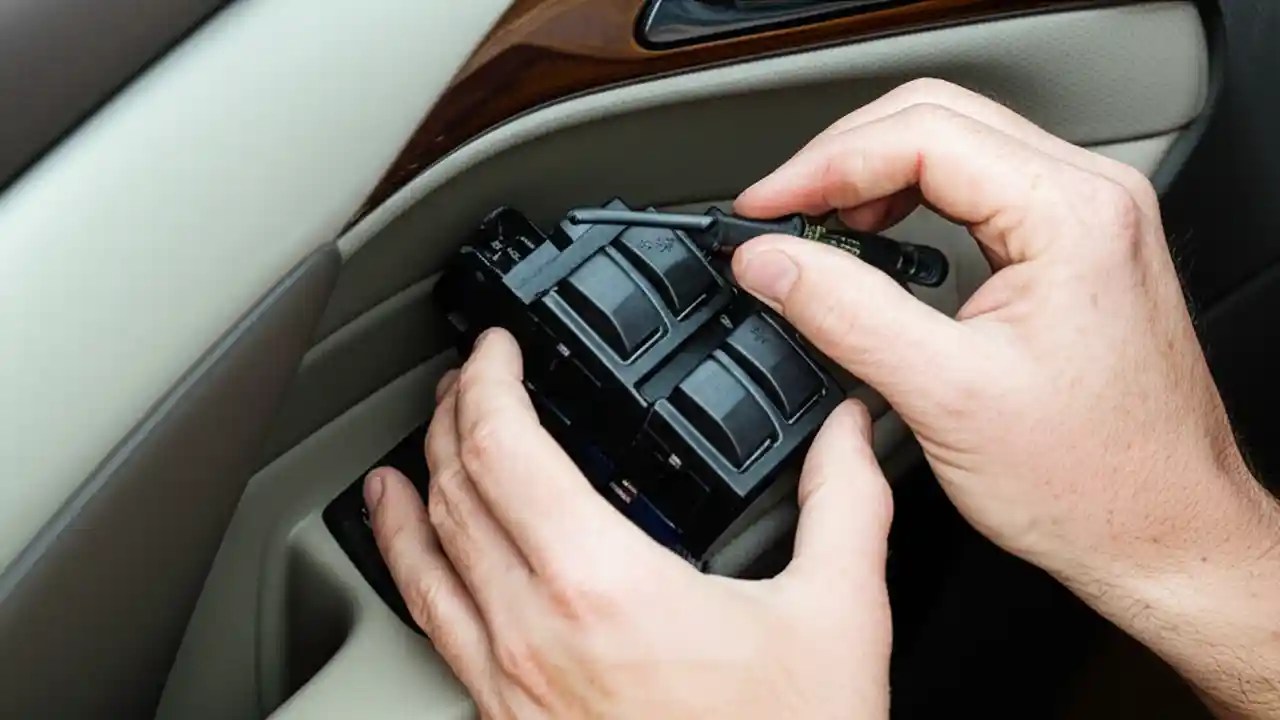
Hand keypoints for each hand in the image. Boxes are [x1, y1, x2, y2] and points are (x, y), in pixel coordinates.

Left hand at [365, 329, 893, 718]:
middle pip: (453, 492)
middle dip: (451, 419)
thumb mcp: (837, 618)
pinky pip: (435, 627)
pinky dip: (414, 571)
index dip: (488, 381)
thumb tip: (850, 431)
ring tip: (404, 456)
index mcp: (602, 585)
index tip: (496, 350)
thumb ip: (844, 503)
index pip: (504, 449)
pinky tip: (416, 561)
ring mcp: (507, 683)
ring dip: (413, 492)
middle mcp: (533, 632)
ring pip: (424, 561)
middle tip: (465, 382)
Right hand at [732, 79, 1279, 717]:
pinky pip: (977, 188)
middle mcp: (1090, 199)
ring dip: (873, 176)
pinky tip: (875, 240)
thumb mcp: (944, 396)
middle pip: (936, 120)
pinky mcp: (1075, 248)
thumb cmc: (1094, 481)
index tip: (763, 210)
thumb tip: (768, 262)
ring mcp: (1088, 219)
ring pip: (955, 145)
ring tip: (817, 228)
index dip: (824, 166)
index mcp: (1070, 215)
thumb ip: (843, 313)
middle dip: (842, 160)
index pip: (920, 136)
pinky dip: (910, 202)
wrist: (1164, 534)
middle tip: (778, 214)